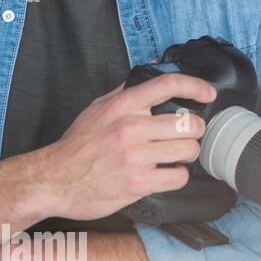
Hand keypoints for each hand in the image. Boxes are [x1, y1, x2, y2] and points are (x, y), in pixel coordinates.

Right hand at [36, 72, 217, 222]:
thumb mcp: (97, 109)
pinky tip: (165, 174)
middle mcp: (131, 128)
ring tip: (174, 156)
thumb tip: (150, 77)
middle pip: (190, 123)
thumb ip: (125, 93)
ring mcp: (135, 156)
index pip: (168, 84)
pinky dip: (177, 176)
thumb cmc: (77, 146)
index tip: (208, 94)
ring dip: (186, 154)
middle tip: (185, 137)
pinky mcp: (138, 183)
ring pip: (189, 150)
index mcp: (123, 106)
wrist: (52, 179)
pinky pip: (179, 176)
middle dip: (194, 132)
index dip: (196, 86)